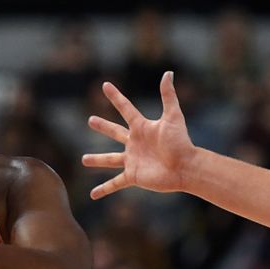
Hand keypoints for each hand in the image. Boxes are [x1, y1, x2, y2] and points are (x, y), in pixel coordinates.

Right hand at [82, 71, 195, 198]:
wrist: (186, 167)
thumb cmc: (181, 142)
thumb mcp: (173, 117)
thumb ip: (168, 96)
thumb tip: (168, 73)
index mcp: (142, 128)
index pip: (126, 109)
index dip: (116, 97)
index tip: (105, 85)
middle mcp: (135, 143)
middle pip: (114, 132)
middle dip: (103, 126)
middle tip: (90, 120)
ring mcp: (133, 160)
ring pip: (110, 159)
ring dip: (97, 160)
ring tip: (84, 159)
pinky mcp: (133, 176)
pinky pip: (115, 184)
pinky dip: (104, 190)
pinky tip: (93, 195)